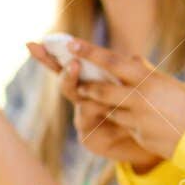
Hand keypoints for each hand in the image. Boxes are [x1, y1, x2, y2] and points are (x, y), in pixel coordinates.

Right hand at [27, 43, 161, 172]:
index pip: (69, 65)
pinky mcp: (90, 139)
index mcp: (92, 83)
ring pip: (81, 106)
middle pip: (66, 85)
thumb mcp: (140, 90)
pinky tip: (115, 119)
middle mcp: (83, 100)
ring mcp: (84, 120)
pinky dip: (102, 122)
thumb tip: (135, 58)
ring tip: (103, 94)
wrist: (152, 140)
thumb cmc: (144, 111)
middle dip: (68, 74)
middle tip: (74, 64)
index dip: (49, 55)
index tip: (31, 43)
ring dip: (91, 98)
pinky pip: (90, 129)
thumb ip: (134, 74)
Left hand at [52, 37, 184, 161]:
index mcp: (150, 80)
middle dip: (86, 87)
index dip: (90, 52)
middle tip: (77, 84)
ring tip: (101, 103)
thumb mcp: (177, 86)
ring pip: (110, 111)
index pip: (113, 62)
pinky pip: (126, 127)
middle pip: (101, 90)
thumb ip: (153, 75)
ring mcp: (137, 120)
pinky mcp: (140, 137)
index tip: (72, 44)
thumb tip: (136, 63)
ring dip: (105, 107)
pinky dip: (126, 123)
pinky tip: (137, 123)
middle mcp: (139, 99)